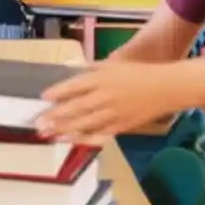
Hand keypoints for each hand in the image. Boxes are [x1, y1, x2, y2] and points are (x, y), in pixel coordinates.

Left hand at [35, 61, 184, 140]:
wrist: (166, 88)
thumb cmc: (138, 72)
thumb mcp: (113, 63)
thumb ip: (90, 68)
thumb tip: (70, 69)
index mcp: (102, 78)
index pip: (75, 85)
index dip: (58, 92)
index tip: (42, 98)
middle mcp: (105, 96)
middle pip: (76, 107)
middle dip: (56, 116)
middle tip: (38, 123)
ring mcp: (114, 113)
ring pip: (85, 123)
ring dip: (65, 130)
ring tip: (49, 134)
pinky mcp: (121, 125)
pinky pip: (100, 133)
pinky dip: (85, 137)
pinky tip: (72, 140)